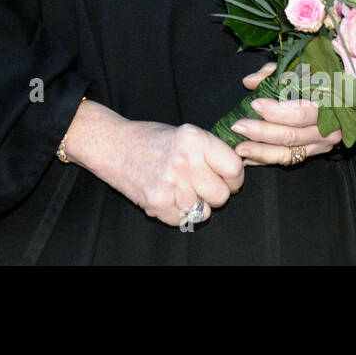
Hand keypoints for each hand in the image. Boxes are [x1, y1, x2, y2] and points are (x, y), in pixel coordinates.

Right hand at [63, 100, 243, 226]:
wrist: (115, 147)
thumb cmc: (153, 140)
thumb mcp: (186, 134)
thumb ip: (211, 151)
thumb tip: (239, 169)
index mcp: (195, 139)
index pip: (234, 168)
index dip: (234, 177)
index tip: (227, 178)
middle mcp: (184, 161)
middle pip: (221, 195)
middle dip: (215, 194)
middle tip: (201, 184)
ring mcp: (170, 183)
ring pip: (204, 211)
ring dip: (195, 204)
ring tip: (179, 187)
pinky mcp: (158, 203)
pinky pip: (184, 220)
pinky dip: (179, 213)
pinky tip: (168, 195)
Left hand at [228, 62, 342, 166]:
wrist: (340, 97)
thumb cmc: (315, 78)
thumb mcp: (297, 68)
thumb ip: (272, 74)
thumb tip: (249, 82)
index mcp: (328, 105)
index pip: (301, 114)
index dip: (277, 111)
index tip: (255, 104)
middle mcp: (328, 129)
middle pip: (292, 135)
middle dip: (262, 132)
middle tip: (238, 126)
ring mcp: (320, 144)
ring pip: (288, 152)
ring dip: (260, 150)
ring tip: (238, 147)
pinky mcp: (312, 153)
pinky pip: (286, 160)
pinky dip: (265, 158)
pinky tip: (247, 157)